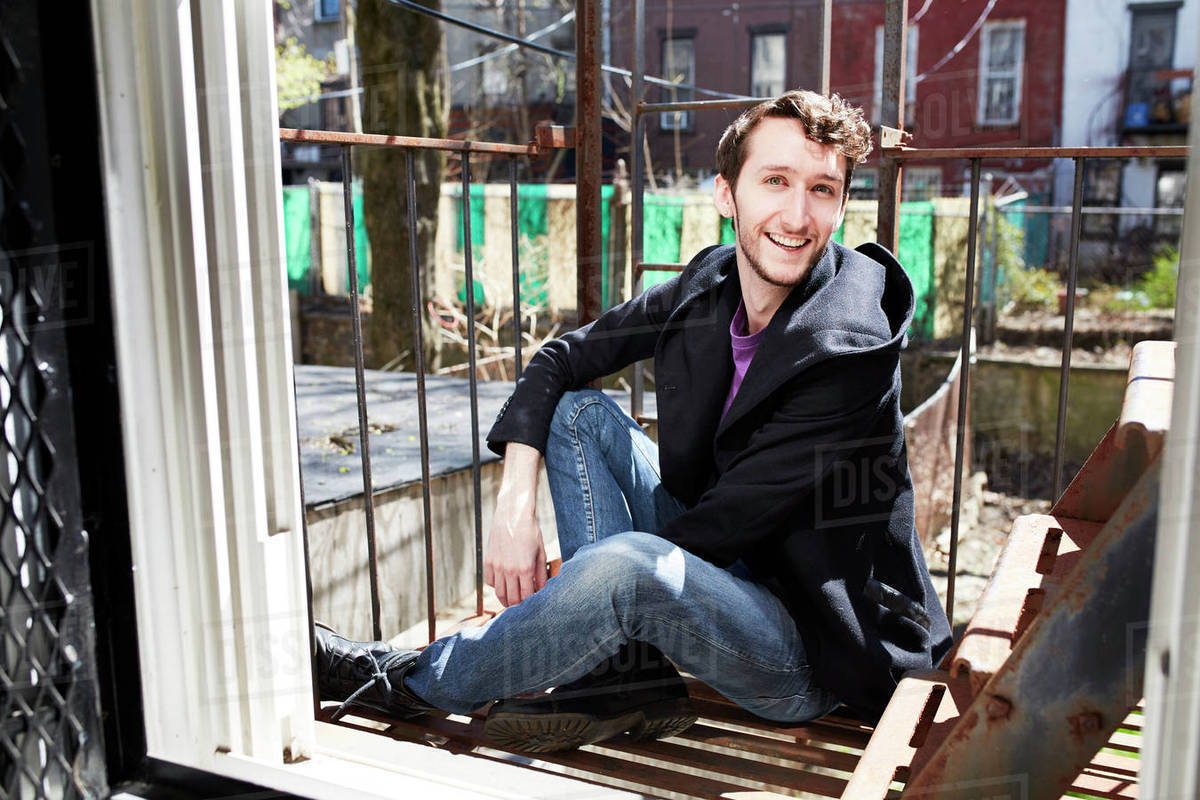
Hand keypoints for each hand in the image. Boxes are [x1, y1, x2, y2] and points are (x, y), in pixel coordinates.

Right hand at [484, 443, 547, 605]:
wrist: (513, 514)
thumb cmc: (530, 531)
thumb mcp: (540, 552)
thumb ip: (541, 573)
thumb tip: (541, 590)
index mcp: (525, 569)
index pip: (526, 597)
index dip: (530, 603)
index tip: (533, 604)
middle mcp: (509, 570)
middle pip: (511, 599)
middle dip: (518, 605)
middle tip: (523, 605)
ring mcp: (497, 566)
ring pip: (499, 593)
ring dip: (506, 599)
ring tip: (513, 599)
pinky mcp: (489, 561)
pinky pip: (490, 582)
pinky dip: (496, 586)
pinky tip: (504, 582)